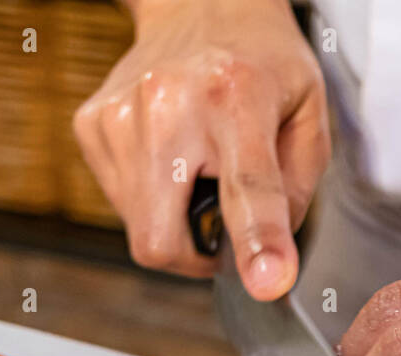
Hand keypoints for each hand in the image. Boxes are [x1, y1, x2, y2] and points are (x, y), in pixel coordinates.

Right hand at [73, 0, 329, 299]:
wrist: (198, 3)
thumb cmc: (260, 60)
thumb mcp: (308, 112)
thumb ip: (297, 190)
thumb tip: (265, 257)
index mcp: (237, 95)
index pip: (248, 188)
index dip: (258, 244)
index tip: (266, 283)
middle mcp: (168, 105)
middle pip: (161, 239)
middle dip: (192, 256)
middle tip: (219, 226)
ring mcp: (119, 116)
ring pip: (139, 231)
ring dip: (173, 221)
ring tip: (194, 169)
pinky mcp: (91, 125)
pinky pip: (120, 203)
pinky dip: (149, 197)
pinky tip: (167, 157)